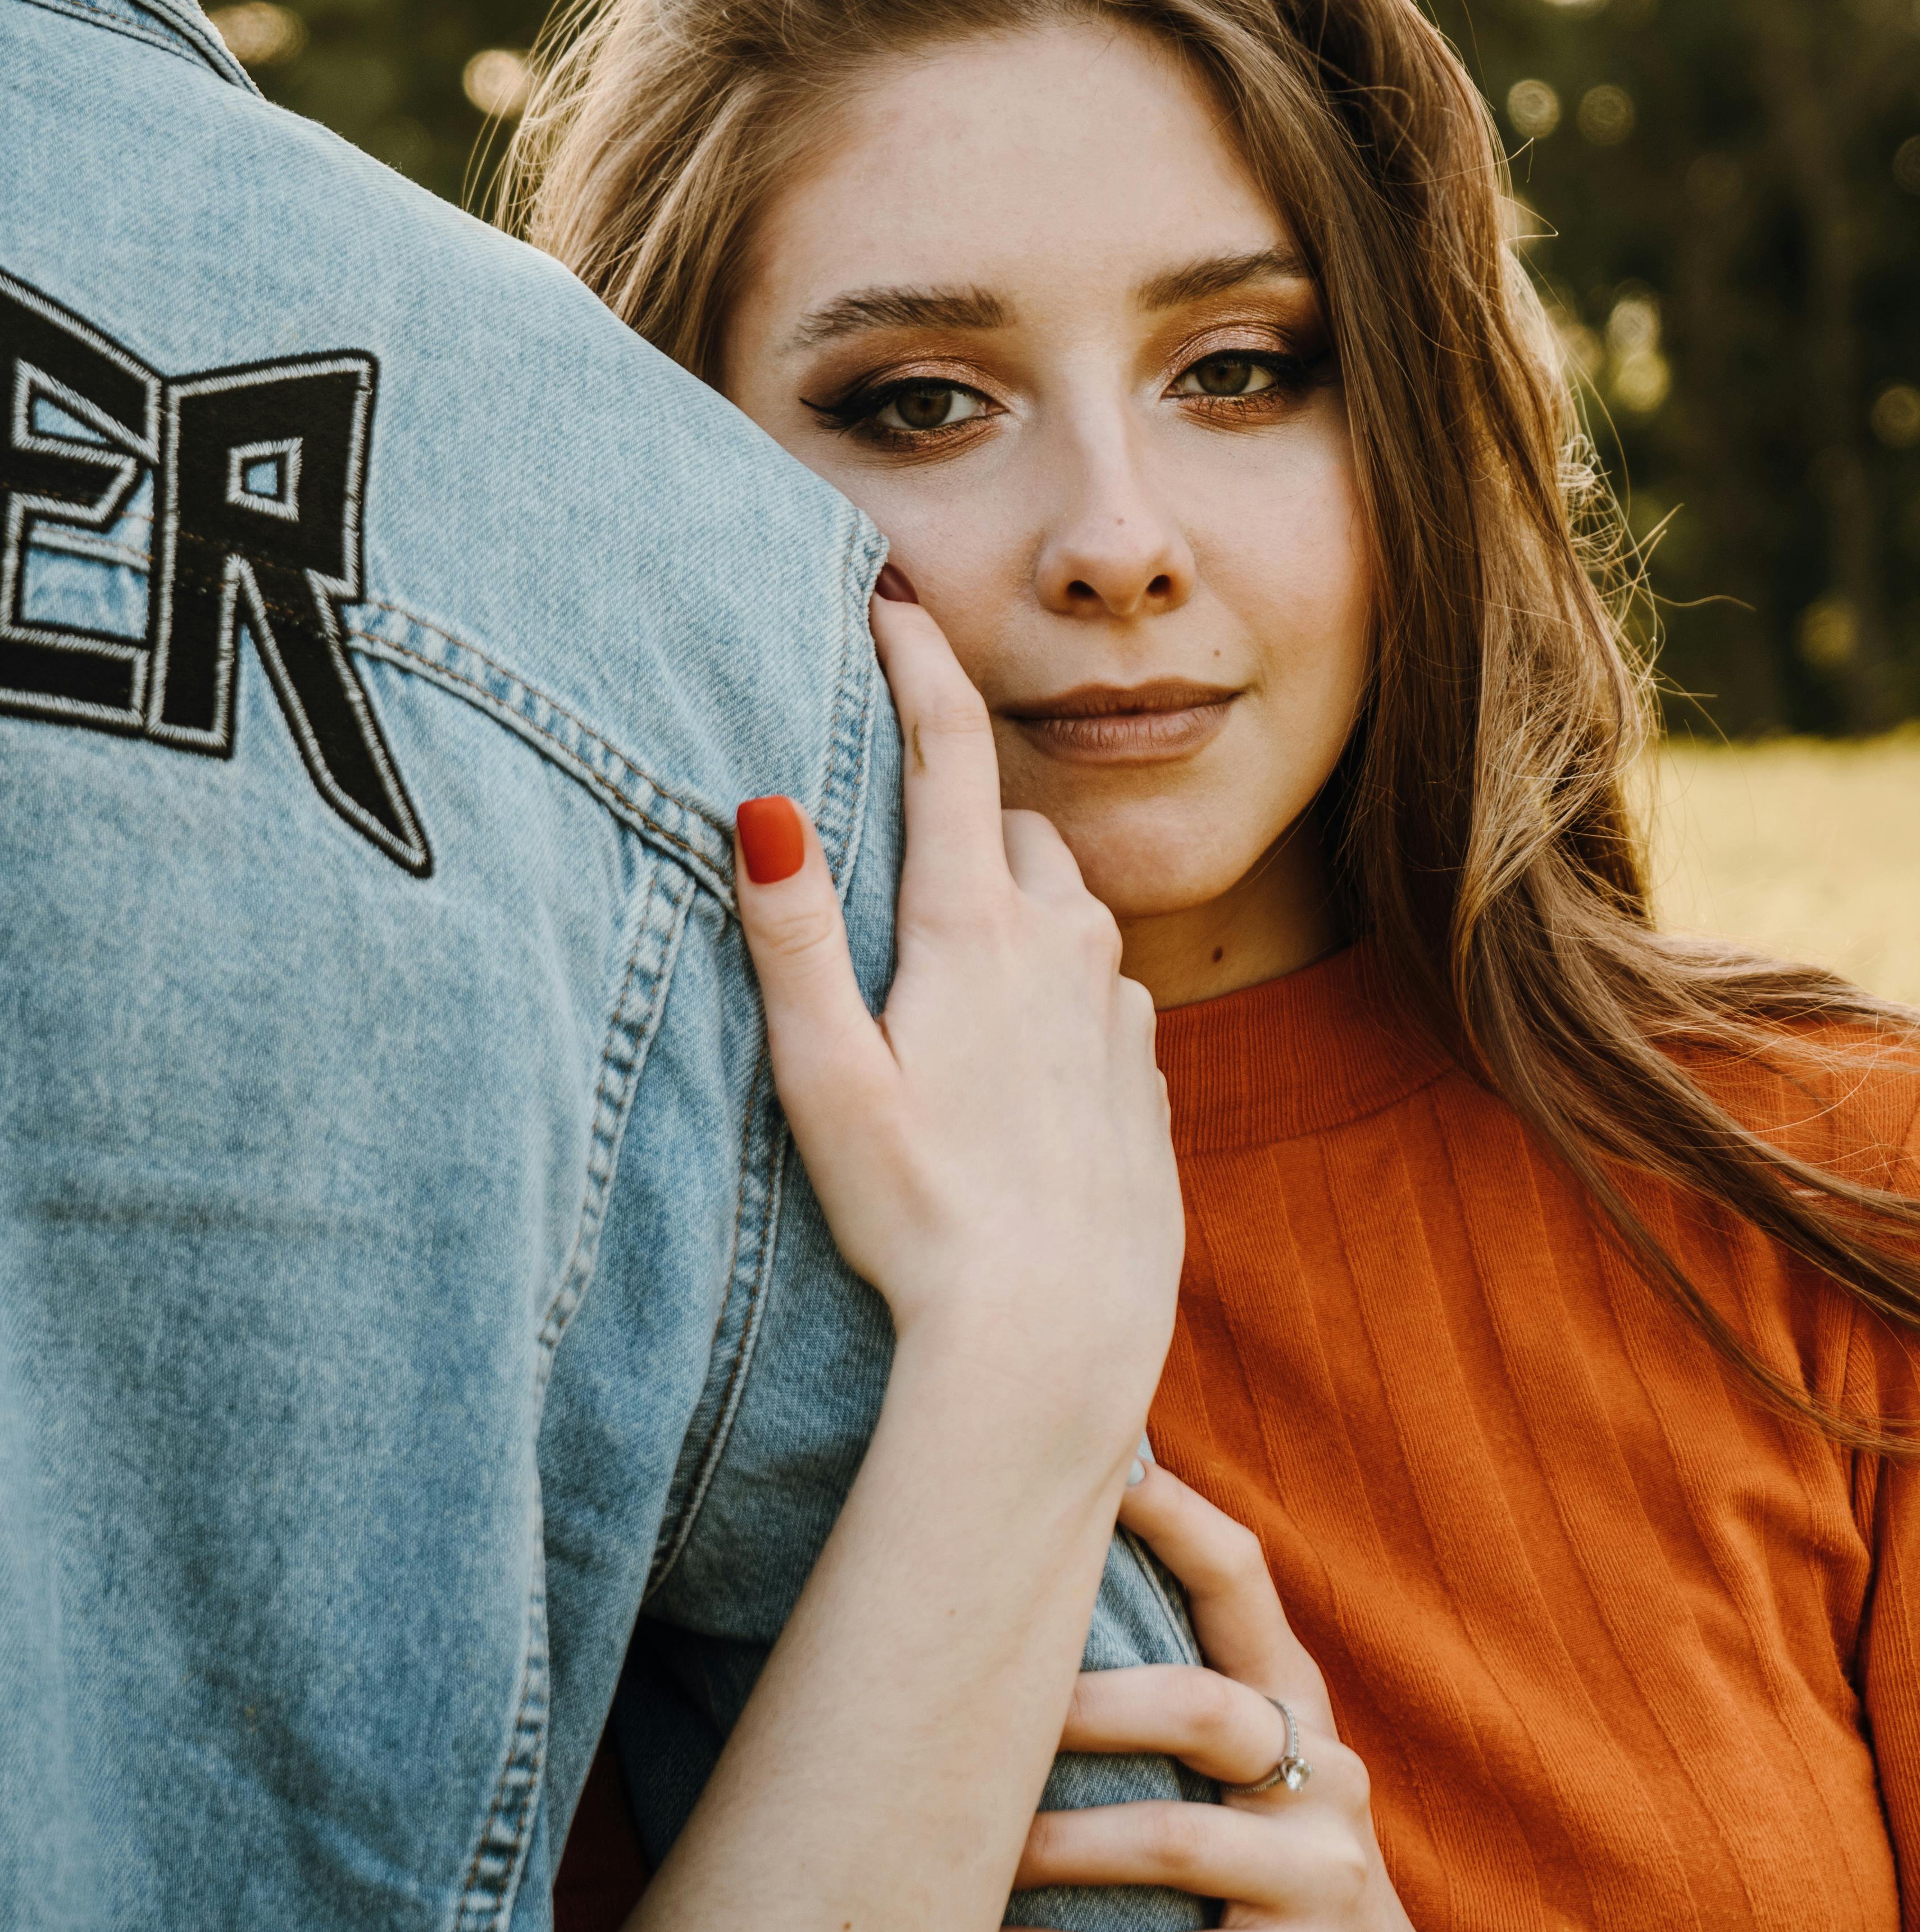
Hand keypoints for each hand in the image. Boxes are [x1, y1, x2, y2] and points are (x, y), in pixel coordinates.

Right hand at [733, 595, 1181, 1472]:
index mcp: (976, 930)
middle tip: (903, 868)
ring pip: (1070, 915)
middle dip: (967, 821)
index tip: (893, 597)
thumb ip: (792, 941)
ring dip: (1018, 917)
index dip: (917, 660)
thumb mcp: (827, 1078)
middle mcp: (1067, 947)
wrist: (1053, 1334)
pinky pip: (1102, 1000)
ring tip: (953, 990)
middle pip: (1016, 832)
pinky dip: (1060, 1001)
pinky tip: (1015, 1077)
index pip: (946, 749)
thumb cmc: (921, 1215)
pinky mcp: (1147, 1077)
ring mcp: (1120, 1012)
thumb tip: (760, 808)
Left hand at [991, 1461, 1441, 1931]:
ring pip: (1172, 1842)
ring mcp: (1325, 1880)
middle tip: (964, 1711)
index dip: (1171, 1516)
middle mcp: (1324, 1777)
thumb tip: (1019, 1597)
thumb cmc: (1278, 1891)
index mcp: (1298, 1708)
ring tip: (956, 1855)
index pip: (1242, 1582)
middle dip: (1081, 1704)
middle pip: (1201, 1705)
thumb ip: (1180, 1697)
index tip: (1092, 1458)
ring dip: (1051, 1849)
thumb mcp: (1258, 1783)